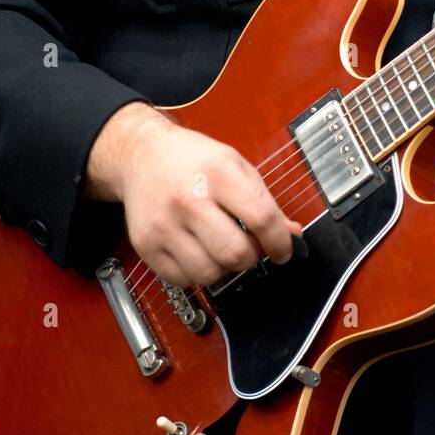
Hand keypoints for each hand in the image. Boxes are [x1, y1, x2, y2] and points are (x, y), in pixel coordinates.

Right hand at [118, 116, 302, 287]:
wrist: (142, 154)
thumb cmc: (192, 159)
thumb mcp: (235, 165)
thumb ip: (265, 201)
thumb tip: (292, 234)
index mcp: (218, 172)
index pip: (261, 218)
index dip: (280, 242)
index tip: (283, 251)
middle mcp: (189, 199)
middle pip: (236, 252)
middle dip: (252, 257)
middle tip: (249, 248)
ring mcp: (164, 225)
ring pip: (210, 273)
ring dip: (224, 268)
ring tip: (221, 246)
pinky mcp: (146, 245)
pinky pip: (184, 280)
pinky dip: (197, 272)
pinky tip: (197, 250)